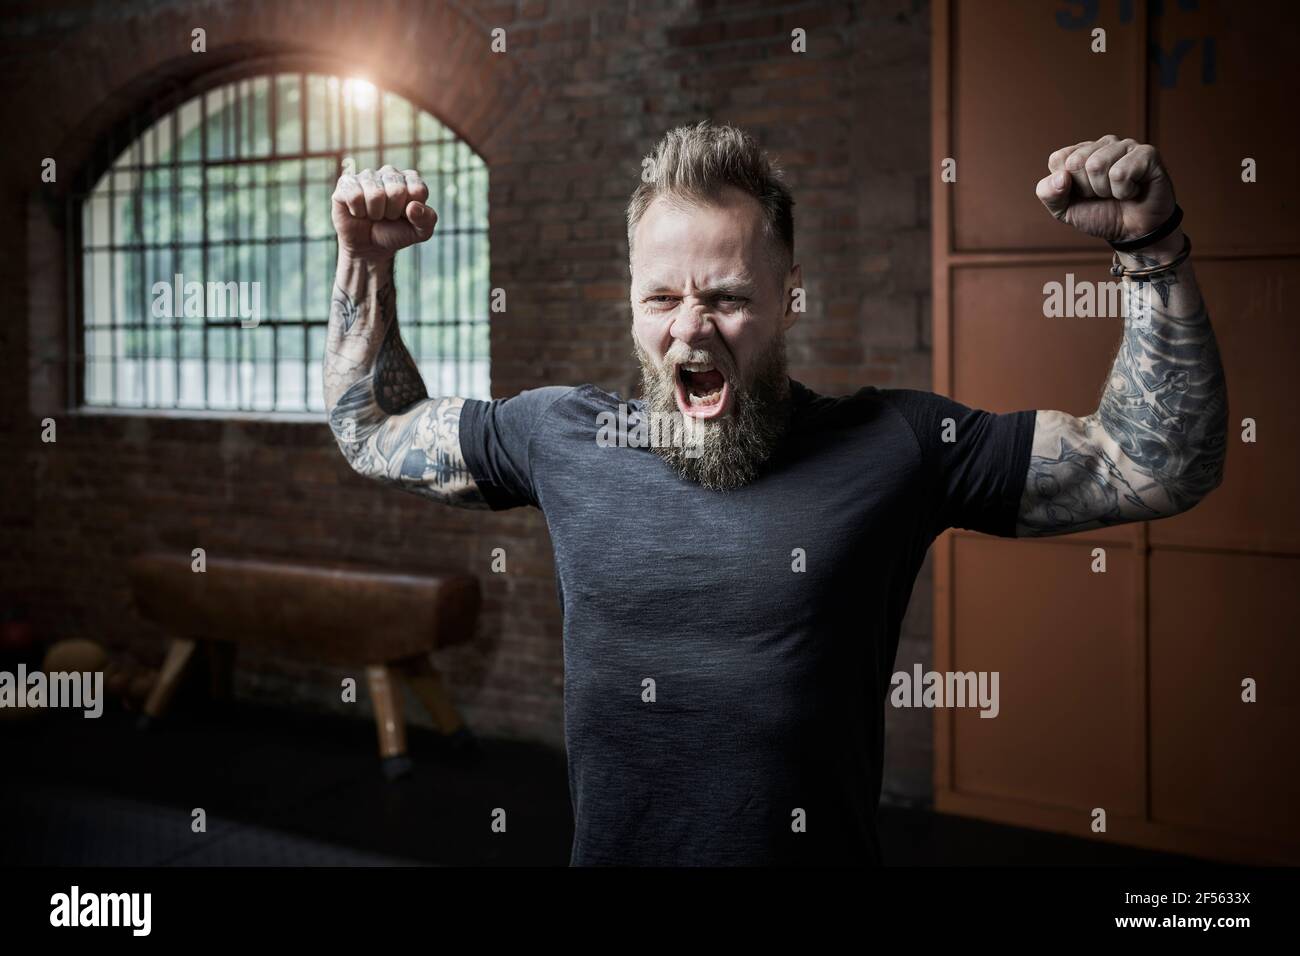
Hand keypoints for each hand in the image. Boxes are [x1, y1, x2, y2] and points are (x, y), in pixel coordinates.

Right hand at [332, 165, 436, 261]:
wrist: (369, 246)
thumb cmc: (396, 234)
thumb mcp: (420, 232)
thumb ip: (427, 219)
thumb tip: (413, 207)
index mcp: (410, 179)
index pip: (418, 190)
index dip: (411, 211)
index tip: (405, 216)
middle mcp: (389, 172)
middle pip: (397, 190)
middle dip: (393, 212)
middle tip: (388, 217)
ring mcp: (367, 176)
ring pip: (375, 194)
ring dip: (375, 213)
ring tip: (374, 215)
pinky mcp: (346, 183)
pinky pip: (354, 195)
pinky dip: (358, 212)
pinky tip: (358, 212)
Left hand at [1035, 136, 1176, 244]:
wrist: (1133, 232)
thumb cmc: (1100, 215)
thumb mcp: (1064, 210)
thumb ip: (1048, 193)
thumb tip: (1061, 177)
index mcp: (1079, 153)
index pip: (1058, 159)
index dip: (1066, 186)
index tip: (1082, 194)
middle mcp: (1102, 144)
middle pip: (1076, 162)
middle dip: (1086, 189)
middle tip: (1102, 195)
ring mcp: (1125, 145)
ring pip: (1097, 165)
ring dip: (1106, 191)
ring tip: (1118, 193)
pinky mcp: (1146, 153)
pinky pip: (1121, 173)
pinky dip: (1124, 191)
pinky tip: (1133, 190)